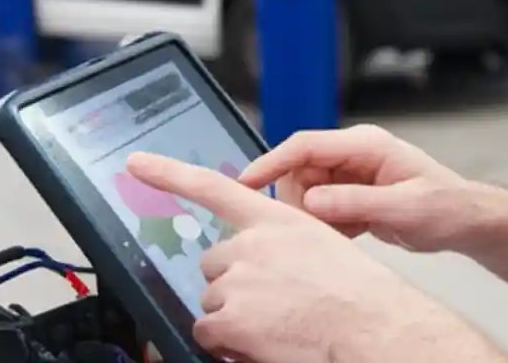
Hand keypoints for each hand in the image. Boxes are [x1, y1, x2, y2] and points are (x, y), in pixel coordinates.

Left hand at [127, 152, 443, 362]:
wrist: (371, 324)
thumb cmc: (358, 293)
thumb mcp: (320, 247)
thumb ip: (280, 246)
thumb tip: (249, 264)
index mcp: (277, 220)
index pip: (214, 187)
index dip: (169, 173)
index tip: (136, 164)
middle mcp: (251, 243)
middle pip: (214, 264)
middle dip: (234, 286)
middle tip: (273, 303)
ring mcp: (238, 279)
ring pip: (212, 303)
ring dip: (235, 318)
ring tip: (278, 324)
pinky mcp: (230, 317)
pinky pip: (209, 334)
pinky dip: (228, 345)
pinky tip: (262, 342)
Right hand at [239, 125, 475, 252]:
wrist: (465, 222)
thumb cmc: (447, 206)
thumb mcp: (405, 207)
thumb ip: (357, 202)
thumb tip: (311, 202)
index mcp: (366, 145)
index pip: (305, 146)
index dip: (271, 163)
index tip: (244, 183)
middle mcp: (353, 155)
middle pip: (297, 172)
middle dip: (297, 201)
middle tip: (318, 227)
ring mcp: (350, 176)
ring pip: (304, 194)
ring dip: (313, 217)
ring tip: (345, 232)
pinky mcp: (350, 196)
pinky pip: (318, 210)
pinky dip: (326, 226)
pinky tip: (352, 235)